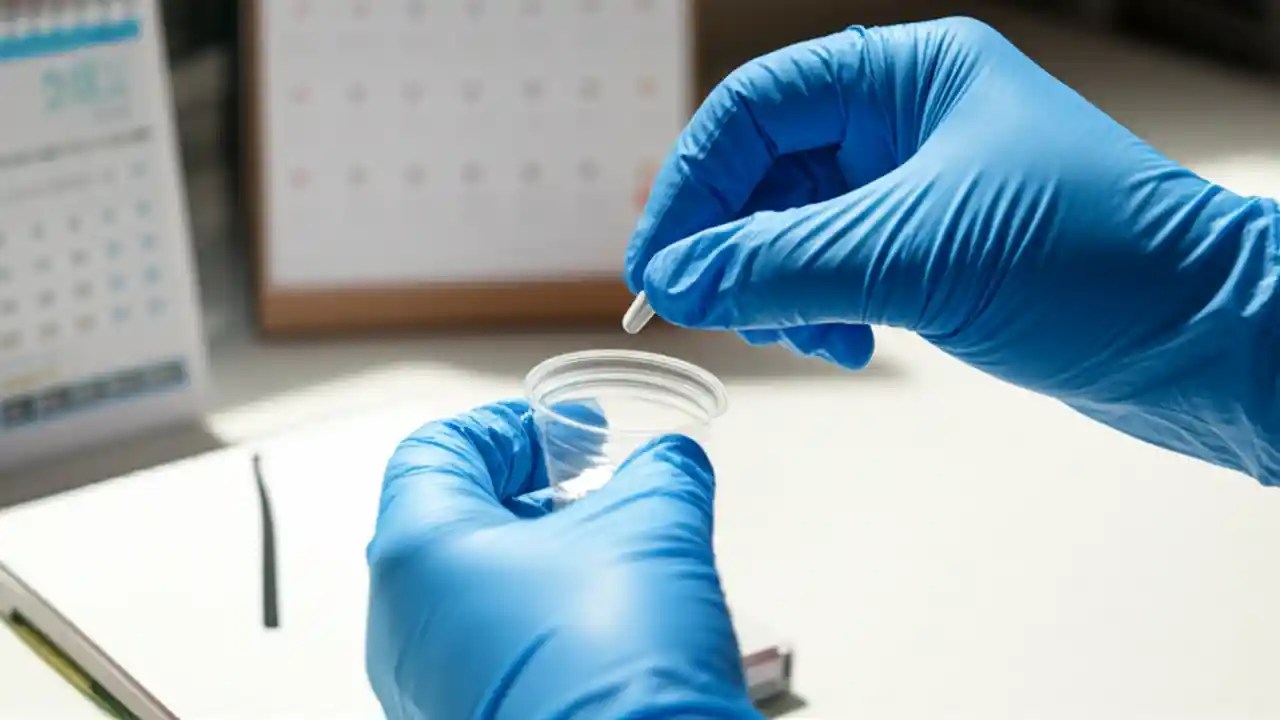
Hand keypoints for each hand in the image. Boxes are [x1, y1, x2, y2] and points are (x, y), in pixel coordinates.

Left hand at [365, 401, 756, 718]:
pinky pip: (484, 648)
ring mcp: (426, 685)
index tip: (564, 426)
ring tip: (610, 548)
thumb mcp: (656, 530)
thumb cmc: (614, 664)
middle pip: (449, 518)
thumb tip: (672, 459)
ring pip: (467, 589)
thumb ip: (662, 472)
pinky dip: (534, 614)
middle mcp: (401, 624)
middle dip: (528, 489)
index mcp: (418, 552)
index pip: (435, 450)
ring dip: (536, 553)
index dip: (506, 424)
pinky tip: (604, 617)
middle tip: (592, 480)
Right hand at [626, 17, 1279, 481]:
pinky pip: (837, 268)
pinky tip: (848, 344)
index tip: (658, 264)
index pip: (757, 109)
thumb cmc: (1096, 262)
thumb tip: (676, 280)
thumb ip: (778, 264)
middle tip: (715, 311)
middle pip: (768, 170)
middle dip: (735, 246)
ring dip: (778, 288)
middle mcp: (909, 120)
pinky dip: (821, 309)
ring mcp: (921, 185)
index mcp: (909, 77)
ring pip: (796, 227)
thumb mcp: (913, 254)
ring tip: (807, 336)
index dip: (693, 185)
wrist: (1206, 340)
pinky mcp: (935, 247)